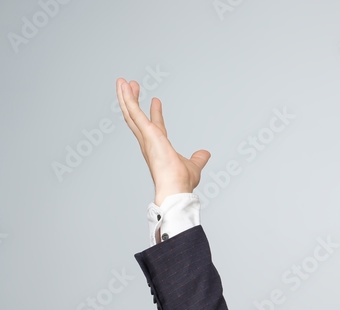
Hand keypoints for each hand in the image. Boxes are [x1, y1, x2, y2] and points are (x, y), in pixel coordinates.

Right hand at [116, 77, 210, 205]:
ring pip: (130, 113)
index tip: (156, 100)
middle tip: (131, 85)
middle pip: (136, 117)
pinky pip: (134, 113)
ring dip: (125, 96)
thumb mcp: (194, 165)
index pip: (154, 126)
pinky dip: (128, 99)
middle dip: (133, 101)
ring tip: (122, 81)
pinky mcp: (147, 133)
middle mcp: (148, 141)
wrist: (176, 188)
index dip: (155, 114)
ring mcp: (146, 137)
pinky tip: (125, 86)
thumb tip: (205, 154)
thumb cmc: (181, 182)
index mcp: (157, 147)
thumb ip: (198, 158)